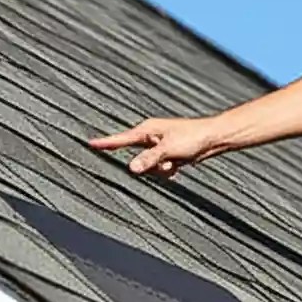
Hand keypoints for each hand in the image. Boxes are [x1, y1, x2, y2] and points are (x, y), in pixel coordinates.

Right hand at [88, 117, 221, 178]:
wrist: (213, 139)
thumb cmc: (193, 137)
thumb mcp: (168, 150)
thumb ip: (149, 159)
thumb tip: (131, 168)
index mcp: (147, 130)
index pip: (120, 139)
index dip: (105, 143)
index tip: (89, 143)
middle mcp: (150, 137)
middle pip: (137, 159)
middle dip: (149, 165)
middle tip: (167, 160)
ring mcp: (159, 146)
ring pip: (149, 167)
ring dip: (161, 169)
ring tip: (176, 159)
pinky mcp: (167, 155)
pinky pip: (160, 170)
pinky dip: (168, 170)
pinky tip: (179, 164)